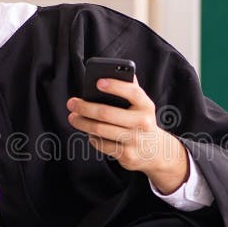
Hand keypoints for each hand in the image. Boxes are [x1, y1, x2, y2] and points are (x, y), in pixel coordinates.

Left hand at [66, 77, 188, 194]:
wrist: (156, 151)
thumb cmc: (141, 121)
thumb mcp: (142, 105)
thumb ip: (130, 89)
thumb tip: (112, 71)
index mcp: (146, 106)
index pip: (132, 92)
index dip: (115, 86)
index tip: (97, 82)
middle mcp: (143, 123)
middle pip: (107, 113)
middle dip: (85, 107)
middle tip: (71, 103)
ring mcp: (135, 141)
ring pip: (100, 130)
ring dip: (82, 123)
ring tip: (73, 117)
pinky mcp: (127, 155)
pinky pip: (102, 144)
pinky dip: (92, 137)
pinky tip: (88, 131)